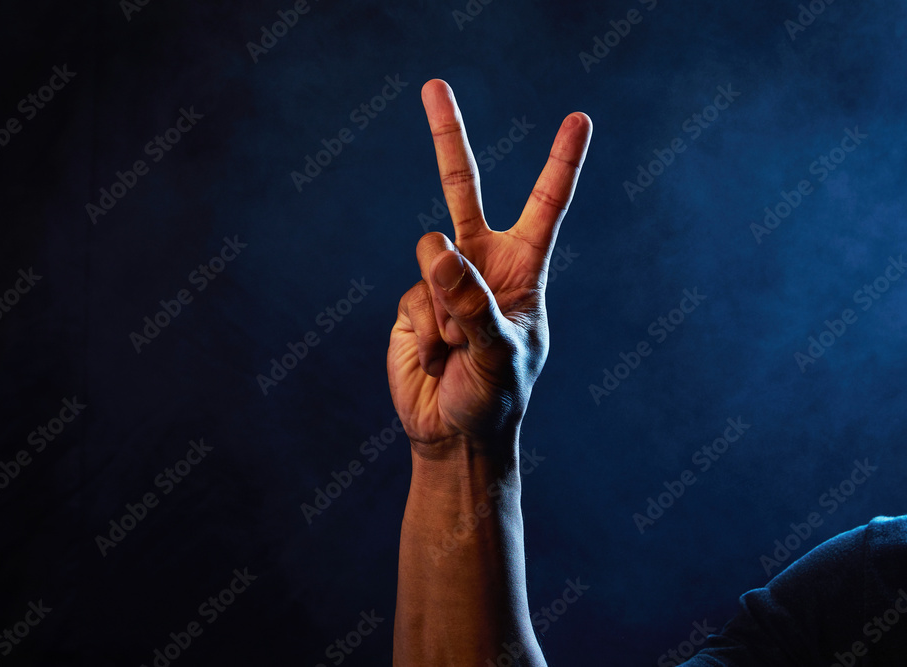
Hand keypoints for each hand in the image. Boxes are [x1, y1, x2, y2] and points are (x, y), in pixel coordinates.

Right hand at [387, 79, 591, 455]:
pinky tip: (435, 357)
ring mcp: (443, 281)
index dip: (561, 164)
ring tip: (457, 349)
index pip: (546, 208)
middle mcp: (482, 263)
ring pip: (432, 257)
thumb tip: (435, 248)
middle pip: (462, 190)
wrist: (454, 435)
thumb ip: (472, 303)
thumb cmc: (495, 397)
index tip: (579, 119)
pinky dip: (424, 332)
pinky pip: (413, 299)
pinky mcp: (412, 304)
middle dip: (448, 137)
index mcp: (522, 268)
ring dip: (445, 307)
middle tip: (433, 85)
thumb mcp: (500, 355)